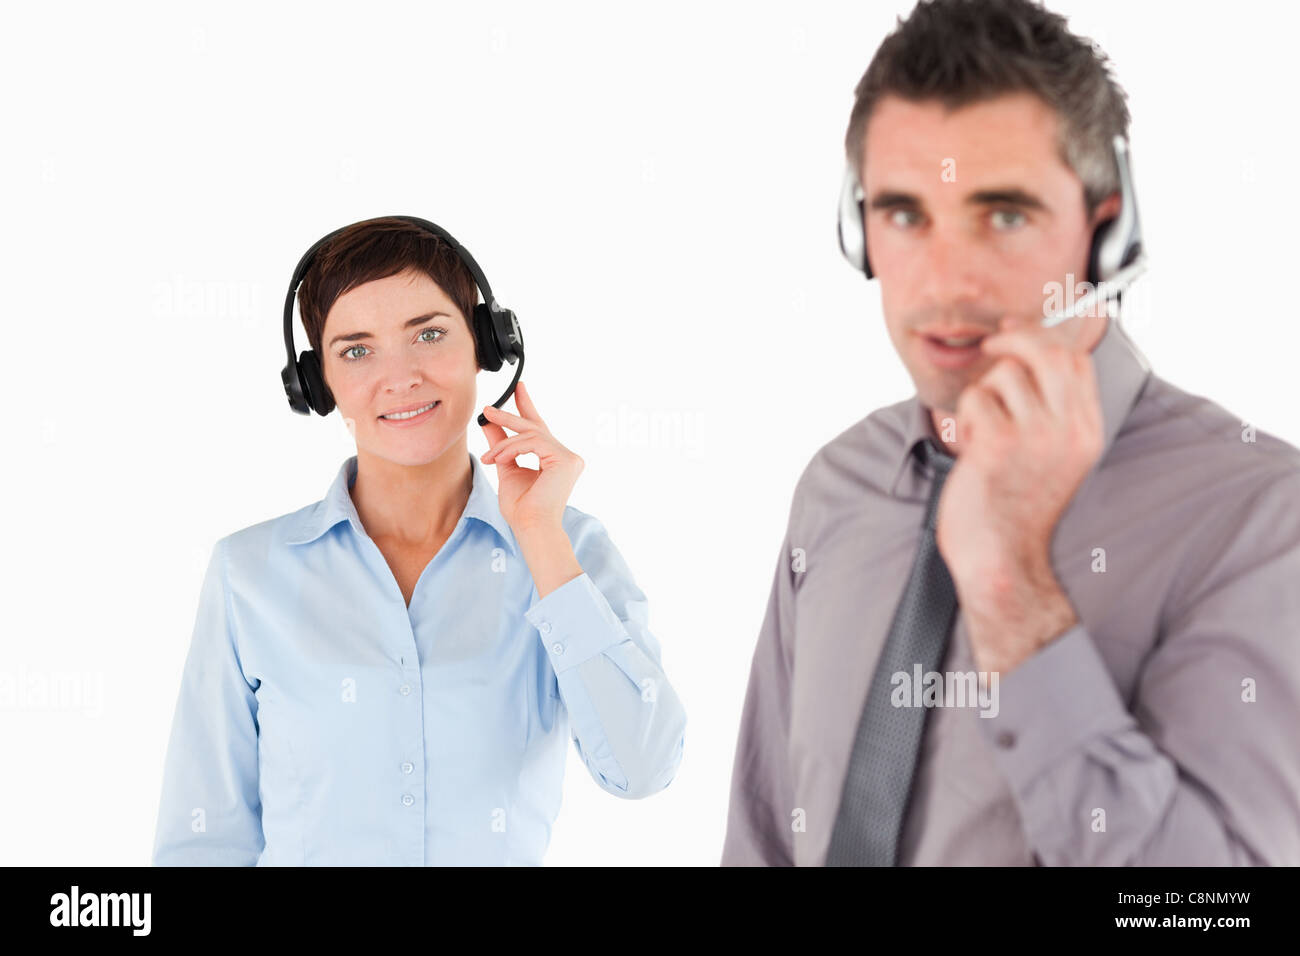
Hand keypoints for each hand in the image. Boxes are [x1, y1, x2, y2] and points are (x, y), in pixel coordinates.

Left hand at [479, 380, 583, 534]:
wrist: (530, 527)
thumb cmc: (522, 508)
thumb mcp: (506, 467)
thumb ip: (501, 444)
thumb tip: (489, 422)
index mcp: (553, 459)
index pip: (539, 428)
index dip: (527, 407)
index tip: (518, 388)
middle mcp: (566, 456)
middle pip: (535, 427)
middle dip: (510, 416)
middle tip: (488, 410)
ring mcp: (569, 457)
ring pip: (531, 434)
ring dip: (504, 443)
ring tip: (489, 456)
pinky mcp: (566, 460)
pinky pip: (533, 443)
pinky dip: (511, 448)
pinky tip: (498, 458)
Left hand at [934, 313, 1104, 673]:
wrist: (1002, 560)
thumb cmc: (1015, 508)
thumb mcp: (1051, 456)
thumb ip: (1049, 409)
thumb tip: (1028, 346)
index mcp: (1086, 431)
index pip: (1075, 360)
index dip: (1043, 335)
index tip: (1014, 330)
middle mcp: (1068, 431)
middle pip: (1046, 351)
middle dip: (1013, 337)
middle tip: (990, 345)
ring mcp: (1035, 437)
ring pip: (1002, 374)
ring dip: (982, 393)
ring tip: (981, 430)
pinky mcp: (998, 444)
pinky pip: (975, 398)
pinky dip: (965, 417)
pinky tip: (970, 446)